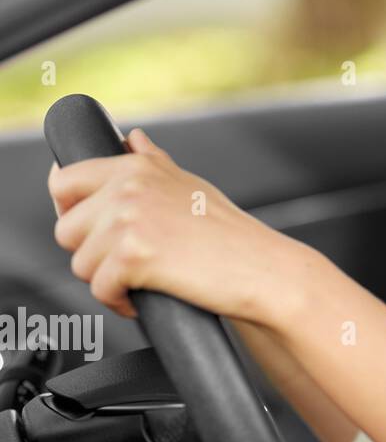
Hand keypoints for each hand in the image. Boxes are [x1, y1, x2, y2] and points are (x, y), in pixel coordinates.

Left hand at [48, 128, 318, 326]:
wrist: (264, 270)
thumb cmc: (232, 235)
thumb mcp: (190, 186)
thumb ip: (153, 163)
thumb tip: (132, 138)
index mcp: (137, 167)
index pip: (64, 180)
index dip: (70, 210)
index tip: (90, 229)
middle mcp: (128, 187)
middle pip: (66, 230)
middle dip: (92, 253)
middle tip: (130, 261)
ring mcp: (129, 220)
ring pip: (80, 264)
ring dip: (108, 280)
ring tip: (145, 280)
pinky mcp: (132, 256)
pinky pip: (99, 289)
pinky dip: (120, 303)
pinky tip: (145, 297)